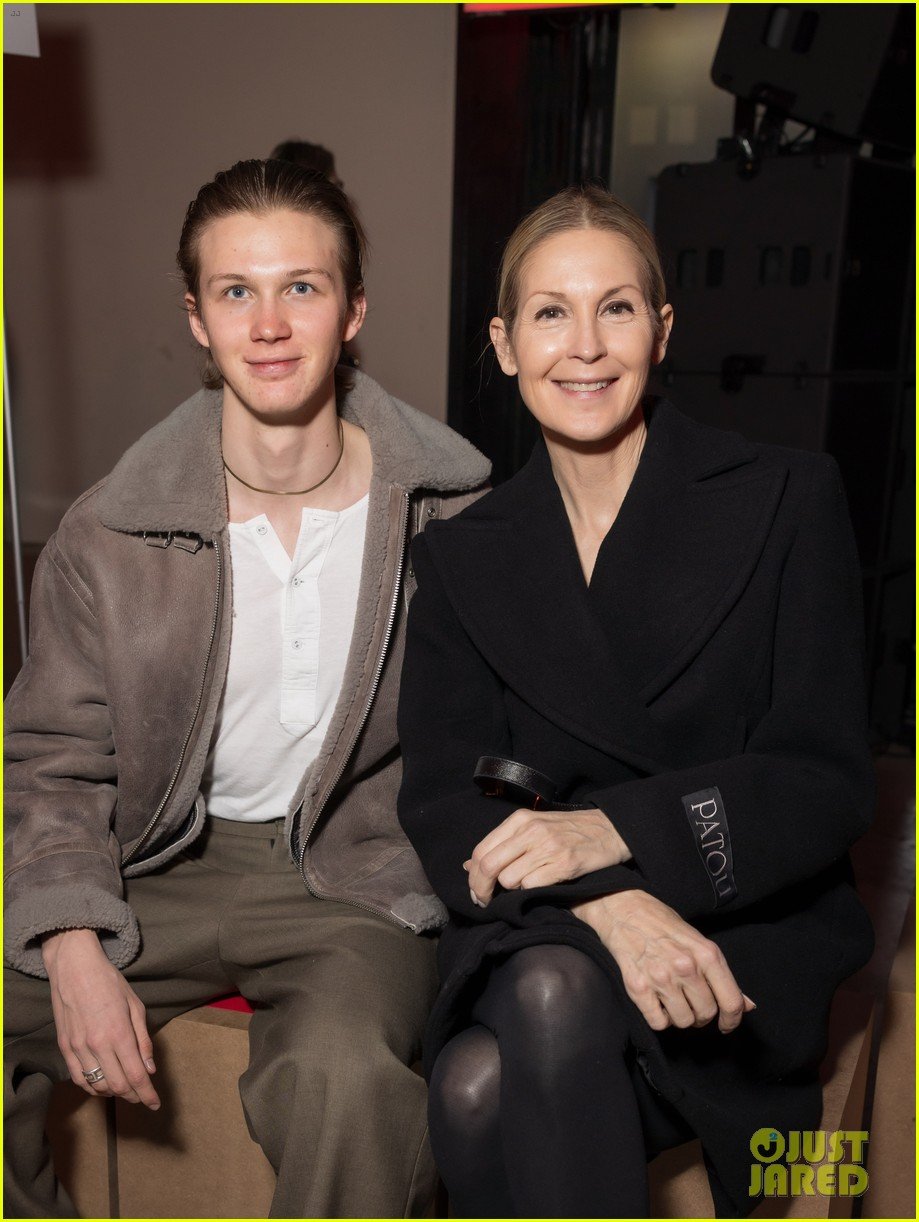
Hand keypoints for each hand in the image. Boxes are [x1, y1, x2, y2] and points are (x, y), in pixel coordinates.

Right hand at [42, 928, 159, 1108]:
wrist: (74, 967)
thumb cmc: (109, 981)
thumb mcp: (135, 1005)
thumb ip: (143, 1040)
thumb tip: (149, 1069)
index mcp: (118, 1033)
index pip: (135, 1076)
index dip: (147, 1094)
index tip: (155, 1104)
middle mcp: (97, 1045)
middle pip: (118, 1085)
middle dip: (134, 1096)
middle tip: (143, 1097)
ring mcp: (78, 1048)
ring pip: (97, 1086)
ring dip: (114, 1093)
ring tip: (127, 1090)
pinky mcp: (64, 1048)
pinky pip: (78, 1078)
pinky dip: (93, 1087)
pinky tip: (103, 1084)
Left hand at [465, 807, 630, 905]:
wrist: (609, 829)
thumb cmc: (567, 830)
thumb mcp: (533, 827)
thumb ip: (503, 844)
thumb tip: (469, 866)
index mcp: (519, 820)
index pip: (481, 851)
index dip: (473, 878)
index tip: (477, 893)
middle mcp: (531, 831)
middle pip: (488, 867)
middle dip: (482, 891)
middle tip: (486, 903)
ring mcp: (547, 846)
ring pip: (508, 879)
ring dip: (511, 890)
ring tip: (524, 886)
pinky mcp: (564, 863)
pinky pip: (531, 886)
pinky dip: (531, 891)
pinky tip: (541, 886)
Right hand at [570, 890, 754, 1033]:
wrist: (621, 907)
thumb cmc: (661, 922)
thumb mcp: (698, 941)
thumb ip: (720, 975)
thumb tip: (747, 1006)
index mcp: (706, 954)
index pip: (731, 1001)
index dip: (732, 1020)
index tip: (726, 1024)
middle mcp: (686, 967)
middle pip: (706, 1014)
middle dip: (701, 1014)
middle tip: (690, 1002)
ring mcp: (661, 977)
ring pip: (683, 1021)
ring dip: (679, 1016)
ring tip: (672, 1000)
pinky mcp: (637, 987)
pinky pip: (657, 1022)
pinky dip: (658, 1018)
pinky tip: (656, 1002)